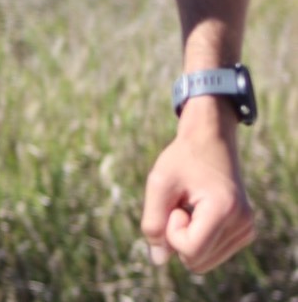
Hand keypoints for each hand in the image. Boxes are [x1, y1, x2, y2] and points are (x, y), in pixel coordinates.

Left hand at [141, 104, 253, 273]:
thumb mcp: (159, 182)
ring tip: (191, 205)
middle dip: (179, 235)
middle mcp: (243, 224)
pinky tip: (199, 210)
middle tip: (182, 203)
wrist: (210, 139)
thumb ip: (153, 221)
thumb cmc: (182, 158)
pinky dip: (198, 236)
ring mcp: (247, 230)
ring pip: (203, 260)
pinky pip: (211, 254)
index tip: (175, 204)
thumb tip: (158, 261)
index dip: (171, 231)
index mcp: (225, 209)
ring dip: (188, 236)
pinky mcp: (245, 233)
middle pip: (196, 261)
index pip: (190, 250)